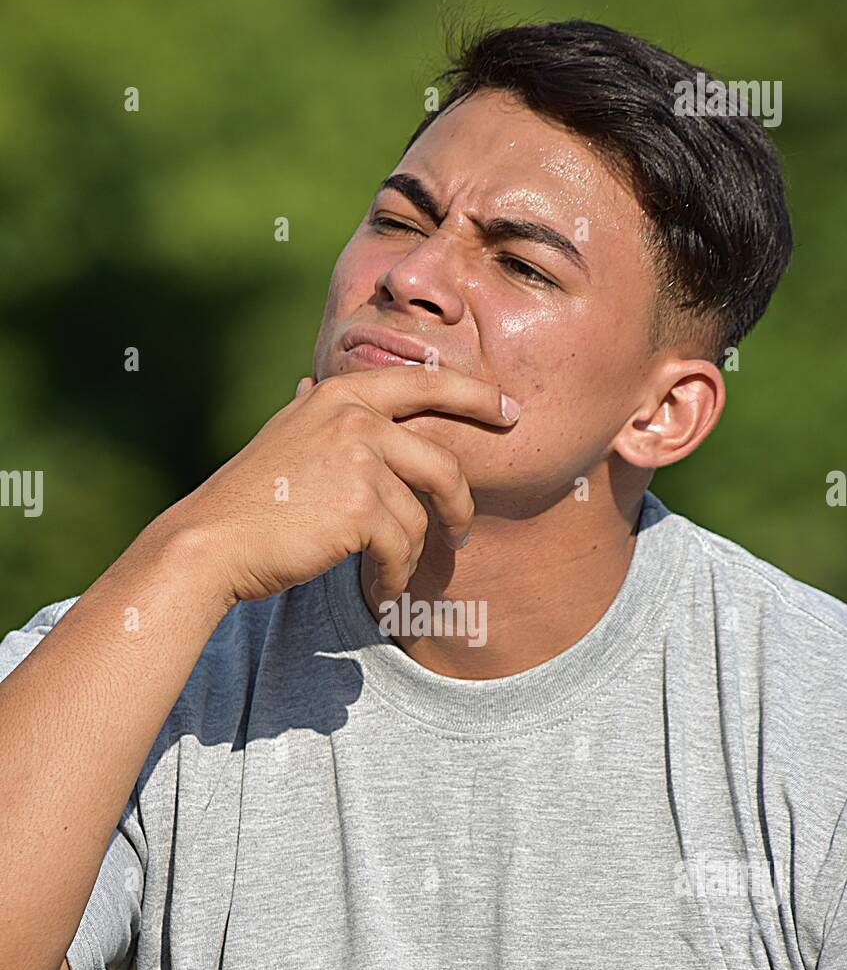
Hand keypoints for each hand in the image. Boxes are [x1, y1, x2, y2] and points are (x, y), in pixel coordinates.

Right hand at [171, 365, 519, 607]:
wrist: (212, 542)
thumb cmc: (250, 496)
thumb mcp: (283, 433)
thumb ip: (314, 411)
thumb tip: (311, 380)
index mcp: (343, 391)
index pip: (427, 381)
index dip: (476, 395)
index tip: (510, 411)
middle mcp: (355, 416)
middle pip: (444, 460)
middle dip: (460, 503)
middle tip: (462, 532)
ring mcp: (359, 459)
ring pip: (421, 516)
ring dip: (413, 556)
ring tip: (395, 575)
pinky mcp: (361, 507)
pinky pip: (403, 549)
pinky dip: (397, 576)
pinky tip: (384, 589)